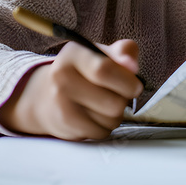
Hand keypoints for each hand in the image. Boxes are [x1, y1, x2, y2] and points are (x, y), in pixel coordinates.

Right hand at [0, 39, 142, 139]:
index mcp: (74, 53)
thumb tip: (132, 66)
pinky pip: (100, 132)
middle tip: (120, 94)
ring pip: (109, 120)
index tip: (136, 86)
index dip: (127, 82)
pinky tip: (97, 115)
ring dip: (116, 115)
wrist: (49, 93)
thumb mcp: (104, 52)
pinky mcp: (63, 125)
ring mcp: (59, 103)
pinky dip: (105, 126)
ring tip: (107, 103)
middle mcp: (61, 77)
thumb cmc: (87, 70)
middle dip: (125, 100)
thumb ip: (124, 51)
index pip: (104, 70)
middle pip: (112, 102)